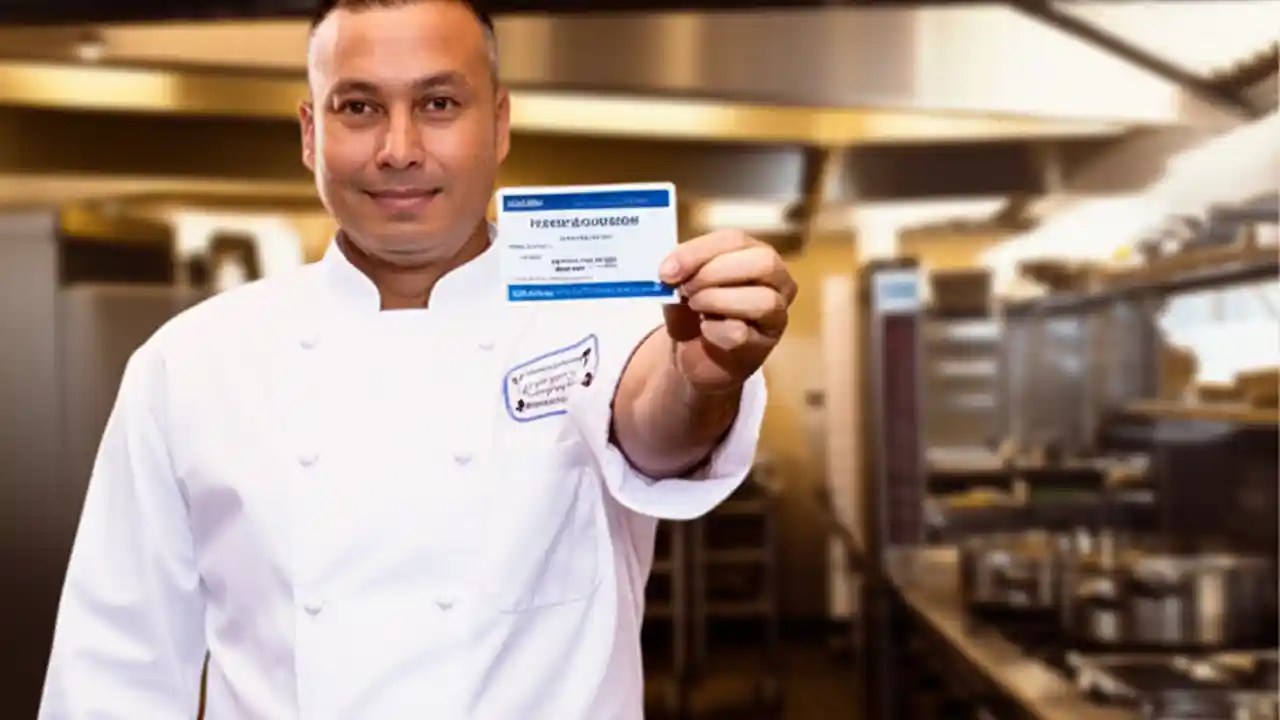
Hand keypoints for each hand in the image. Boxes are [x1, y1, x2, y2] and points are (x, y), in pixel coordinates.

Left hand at [658, 229, 796, 393]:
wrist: (693, 353)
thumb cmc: (693, 310)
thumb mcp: (682, 281)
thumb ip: (680, 270)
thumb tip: (671, 271)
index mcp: (754, 252)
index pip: (734, 240)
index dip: (698, 252)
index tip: (667, 271)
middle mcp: (777, 279)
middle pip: (762, 262)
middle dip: (715, 273)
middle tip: (685, 289)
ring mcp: (776, 314)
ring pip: (763, 300)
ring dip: (717, 301)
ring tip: (695, 306)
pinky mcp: (763, 345)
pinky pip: (742, 334)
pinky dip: (716, 331)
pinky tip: (705, 331)